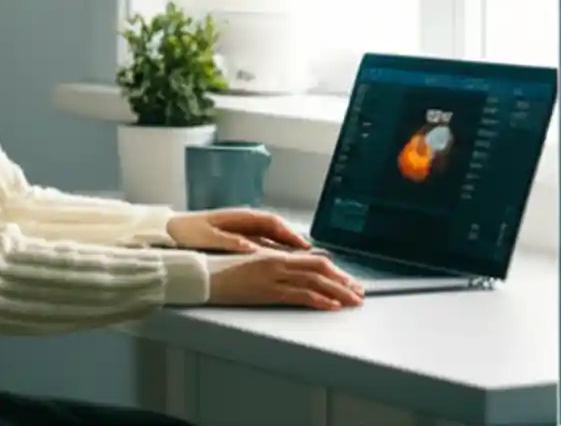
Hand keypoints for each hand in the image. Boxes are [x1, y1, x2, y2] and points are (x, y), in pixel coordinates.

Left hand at [167, 208, 312, 253]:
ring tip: (299, 261)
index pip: (273, 223)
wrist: (165, 232)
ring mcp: (240, 230)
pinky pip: (259, 245)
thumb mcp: (209, 238)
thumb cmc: (186, 233)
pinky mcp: (234, 239)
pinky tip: (277, 264)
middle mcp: (244, 222)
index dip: (290, 234)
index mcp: (240, 218)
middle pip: (276, 230)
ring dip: (285, 249)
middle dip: (294, 242)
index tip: (303, 247)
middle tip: (311, 256)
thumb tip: (253, 249)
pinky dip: (271, 253)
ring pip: (269, 238)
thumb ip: (232, 242)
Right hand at [209, 252, 364, 309]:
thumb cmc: (222, 271)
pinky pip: (298, 296)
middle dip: (343, 282)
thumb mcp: (253, 264)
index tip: (349, 280)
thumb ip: (275, 265)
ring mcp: (273, 277)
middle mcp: (278, 263)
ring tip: (353, 300)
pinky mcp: (266, 292)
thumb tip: (296, 269)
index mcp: (276, 255)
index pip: (315, 261)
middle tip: (359, 292)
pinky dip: (318, 300)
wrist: (200, 276)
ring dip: (338, 292)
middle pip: (320, 270)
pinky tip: (331, 305)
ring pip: (314, 283)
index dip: (336, 271)